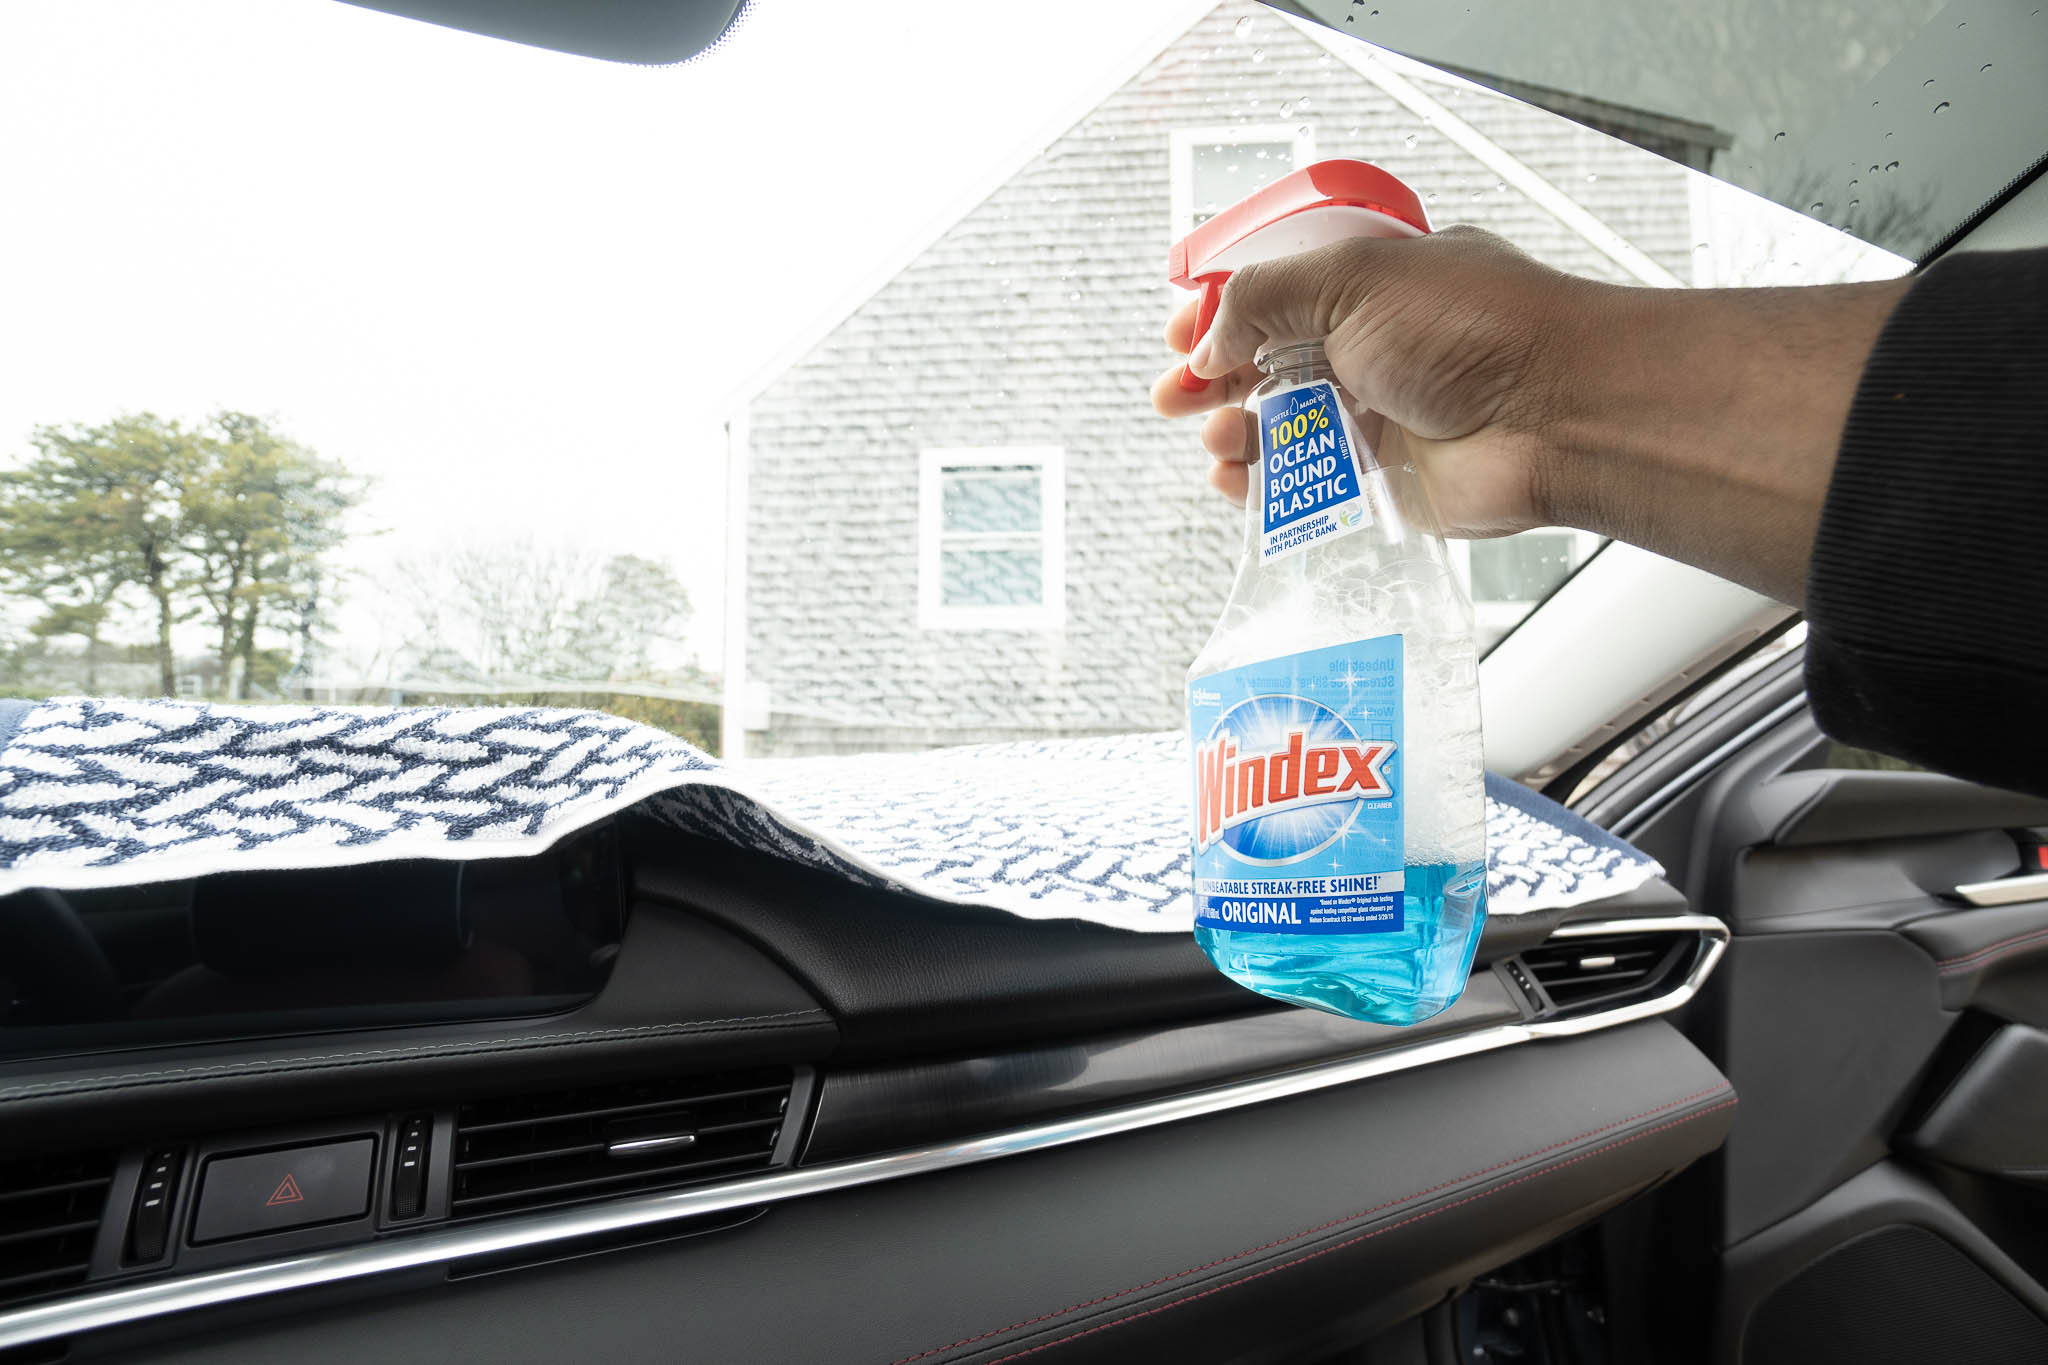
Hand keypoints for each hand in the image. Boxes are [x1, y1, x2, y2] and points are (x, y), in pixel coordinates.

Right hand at [1150, 226, 1599, 538]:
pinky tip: (1239, 481)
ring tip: (1217, 436)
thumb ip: (1266, 298)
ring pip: (1281, 426)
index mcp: (1373, 281)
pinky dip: (1264, 485)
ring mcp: (1380, 413)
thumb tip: (1211, 338)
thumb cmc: (1480, 330)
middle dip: (1213, 377)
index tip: (1182, 329)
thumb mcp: (1356, 279)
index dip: (1225, 308)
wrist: (1558, 414)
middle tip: (1175, 394)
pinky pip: (1307, 485)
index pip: (1280, 288)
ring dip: (1235, 431)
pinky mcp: (1383, 478)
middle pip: (1270, 360)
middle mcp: (1375, 344)